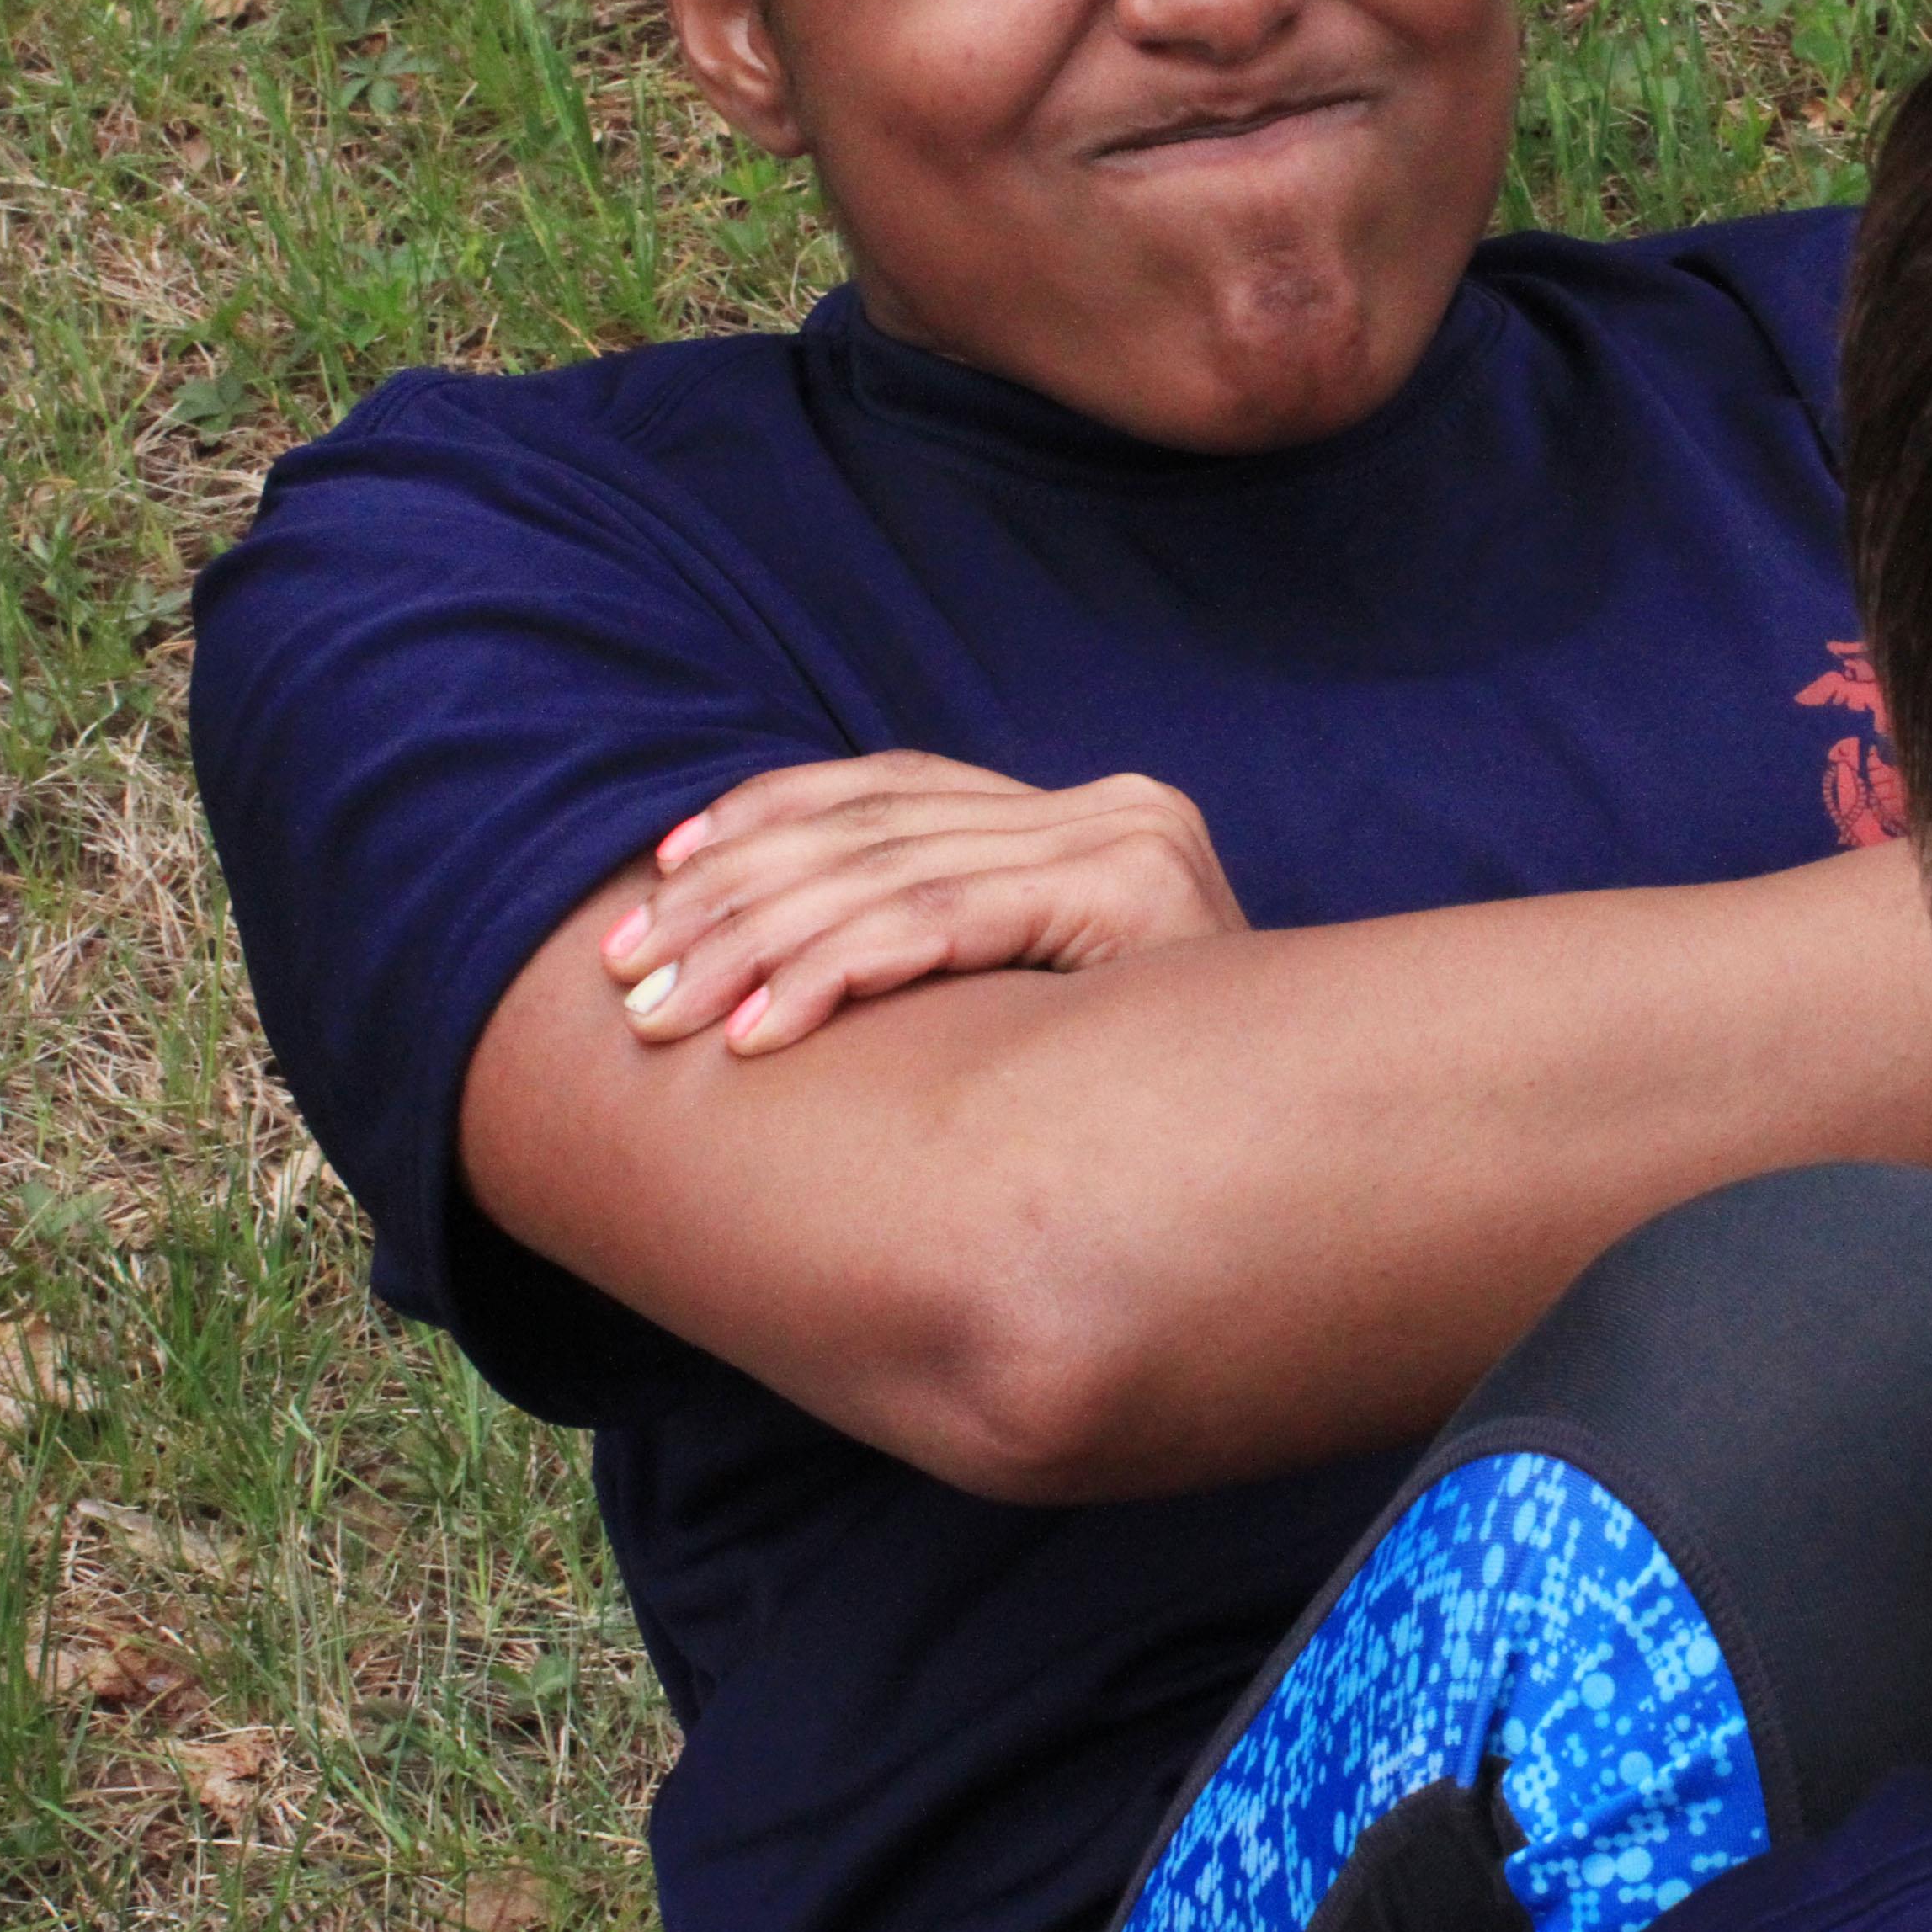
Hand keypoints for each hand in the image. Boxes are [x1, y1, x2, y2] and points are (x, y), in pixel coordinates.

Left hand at [602, 752, 1247, 1054]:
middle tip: (626, 974)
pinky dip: (838, 971)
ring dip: (756, 947)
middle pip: (870, 829)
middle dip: (727, 900)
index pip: (885, 788)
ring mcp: (1127, 843)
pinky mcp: (1130, 897)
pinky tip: (764, 1025)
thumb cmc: (1163, 1103)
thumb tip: (787, 953)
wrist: (1306, 1142)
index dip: (757, 821)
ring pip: (889, 873)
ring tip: (670, 1015)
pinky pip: (947, 923)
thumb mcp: (1049, 1002)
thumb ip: (965, 948)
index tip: (653, 883)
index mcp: (1085, 813)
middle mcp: (1111, 806)